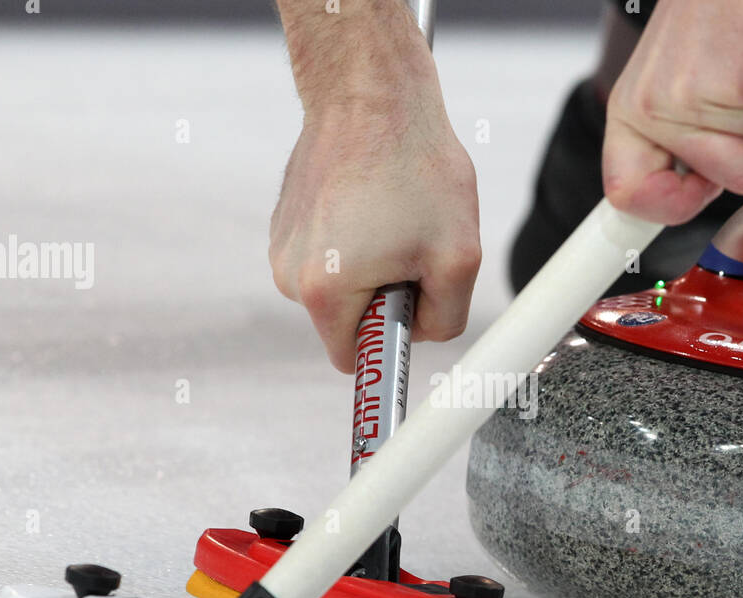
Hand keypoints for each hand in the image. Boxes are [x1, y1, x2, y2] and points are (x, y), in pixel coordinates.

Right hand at [270, 1, 480, 372]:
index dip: (388, 345)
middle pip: (350, 321)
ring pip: (343, 285)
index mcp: (323, 292)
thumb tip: (422, 334)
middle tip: (413, 248)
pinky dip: (357, 237)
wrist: (372, 92)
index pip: (353, 361)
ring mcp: (283, 244)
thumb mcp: (459, 258)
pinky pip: (332, 252)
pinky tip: (375, 197)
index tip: (409, 321)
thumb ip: (445, 319)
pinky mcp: (287, 218)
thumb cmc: (416, 167)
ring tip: (396, 214)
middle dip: (386, 297)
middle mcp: (289, 274)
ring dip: (375, 263)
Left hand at [603, 0, 742, 224]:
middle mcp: (662, 106)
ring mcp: (707, 93)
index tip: (695, 195)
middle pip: (734, 181)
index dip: (669, 207)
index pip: (627, 191)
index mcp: (636, 111)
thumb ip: (688, 138)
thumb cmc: (726, 8)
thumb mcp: (684, 79)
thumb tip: (697, 192)